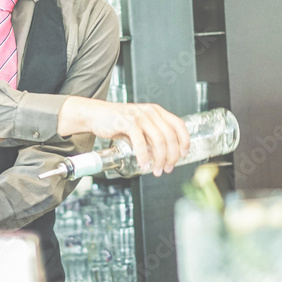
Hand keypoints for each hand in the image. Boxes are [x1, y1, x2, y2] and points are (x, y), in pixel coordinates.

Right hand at [57, 97, 189, 175]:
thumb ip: (151, 134)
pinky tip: (143, 164)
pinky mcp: (127, 122)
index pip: (178, 124)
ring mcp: (139, 116)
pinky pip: (140, 142)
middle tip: (167, 168)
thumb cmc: (118, 122)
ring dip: (159, 159)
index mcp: (157, 111)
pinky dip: (144, 156)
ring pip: (158, 140)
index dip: (184, 141)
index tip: (184, 154)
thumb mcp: (140, 124)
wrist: (96, 115)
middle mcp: (150, 112)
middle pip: (169, 136)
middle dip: (171, 156)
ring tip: (156, 170)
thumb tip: (164, 154)